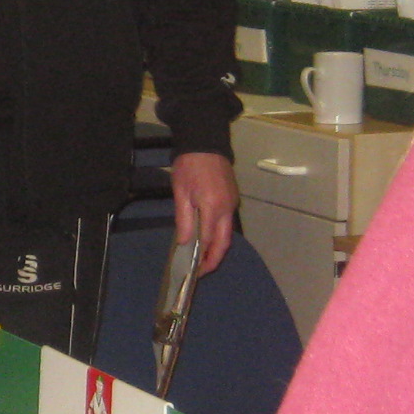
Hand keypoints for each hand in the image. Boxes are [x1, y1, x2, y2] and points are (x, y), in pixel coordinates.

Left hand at [170, 150, 237, 274]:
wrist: (205, 141)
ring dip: (217, 248)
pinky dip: (219, 234)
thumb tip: (186, 243)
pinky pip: (227, 222)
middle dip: (215, 259)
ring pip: (227, 232)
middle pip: (224, 242)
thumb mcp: (180, 192)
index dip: (203, 259)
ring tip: (203, 258)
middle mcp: (228, 208)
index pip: (210, 241)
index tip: (195, 271)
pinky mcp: (233, 198)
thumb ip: (184, 220)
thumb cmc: (189, 165)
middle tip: (202, 271)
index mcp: (213, 207)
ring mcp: (233, 202)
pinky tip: (208, 238)